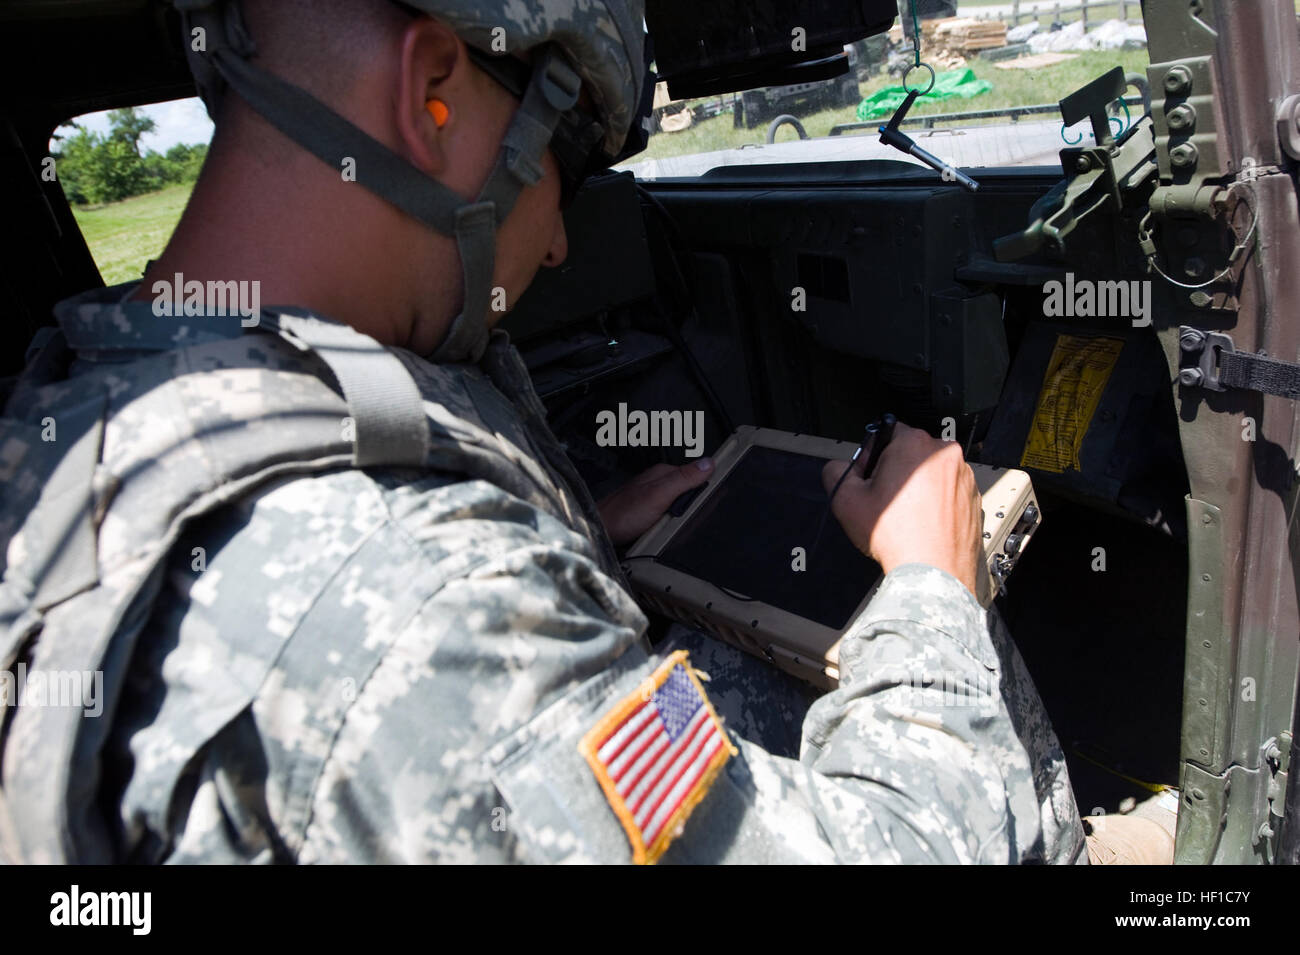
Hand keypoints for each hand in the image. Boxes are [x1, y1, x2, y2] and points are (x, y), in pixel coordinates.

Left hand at [597, 459, 713, 545]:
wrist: (601, 531)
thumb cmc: (622, 514)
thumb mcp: (658, 494)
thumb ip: (683, 478)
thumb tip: (708, 464)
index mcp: (664, 473)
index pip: (697, 473)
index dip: (709, 486)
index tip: (717, 498)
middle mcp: (659, 483)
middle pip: (690, 491)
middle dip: (695, 506)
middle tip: (687, 518)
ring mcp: (654, 497)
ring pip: (681, 506)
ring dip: (684, 517)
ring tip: (675, 525)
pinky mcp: (650, 512)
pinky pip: (671, 517)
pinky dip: (673, 524)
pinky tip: (669, 530)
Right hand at [821, 423, 981, 595]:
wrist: (932, 570)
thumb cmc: (896, 536)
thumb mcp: (846, 500)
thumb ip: (835, 472)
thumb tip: (838, 467)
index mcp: (913, 443)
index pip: (885, 432)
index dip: (871, 456)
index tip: (869, 477)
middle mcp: (943, 453)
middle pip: (910, 452)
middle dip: (895, 471)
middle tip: (885, 501)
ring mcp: (963, 475)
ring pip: (931, 472)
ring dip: (917, 487)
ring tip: (905, 516)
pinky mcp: (973, 496)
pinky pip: (948, 491)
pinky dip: (936, 502)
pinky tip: (922, 523)